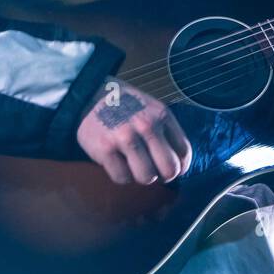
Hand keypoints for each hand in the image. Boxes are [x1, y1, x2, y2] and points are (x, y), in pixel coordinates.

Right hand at [75, 78, 192, 184]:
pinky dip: (121, 175)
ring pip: (146, 177)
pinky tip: (118, 163)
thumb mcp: (151, 109)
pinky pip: (122, 178)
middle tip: (155, 172)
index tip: (174, 170)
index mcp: (161, 115)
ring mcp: (125, 138)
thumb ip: (166, 131)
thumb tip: (179, 165)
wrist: (90, 95)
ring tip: (134, 165)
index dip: (180, 166)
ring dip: (141, 176)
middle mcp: (146, 126)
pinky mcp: (105, 149)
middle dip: (164, 176)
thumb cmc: (125, 107)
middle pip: (169, 169)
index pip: (183, 151)